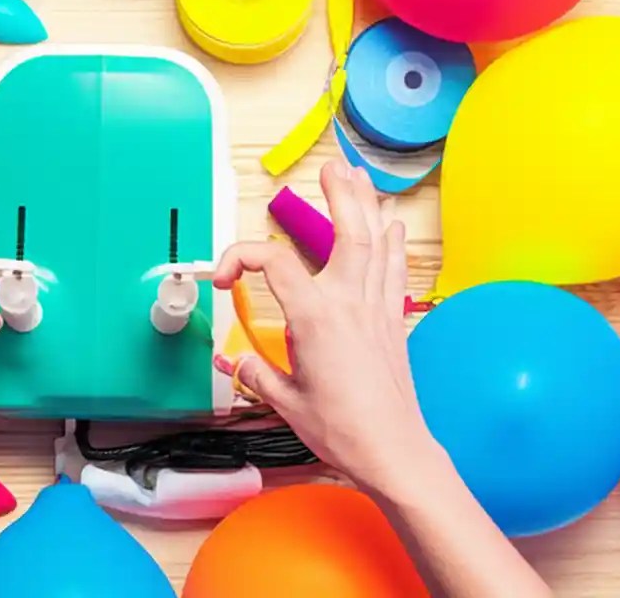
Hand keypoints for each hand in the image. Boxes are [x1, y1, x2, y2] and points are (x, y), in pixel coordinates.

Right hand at [212, 161, 438, 492]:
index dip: (240, 259)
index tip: (224, 280)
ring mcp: (377, 309)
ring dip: (368, 207)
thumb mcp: (285, 402)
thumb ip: (255, 373)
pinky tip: (393, 227)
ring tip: (359, 179)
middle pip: (348, 233)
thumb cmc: (341, 430)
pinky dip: (394, 244)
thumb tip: (234, 359)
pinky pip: (395, 271)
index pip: (273, 265)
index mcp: (316, 317)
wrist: (393, 451)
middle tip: (330, 169)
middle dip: (340, 196)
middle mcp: (350, 303)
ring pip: (377, 244)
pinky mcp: (393, 323)